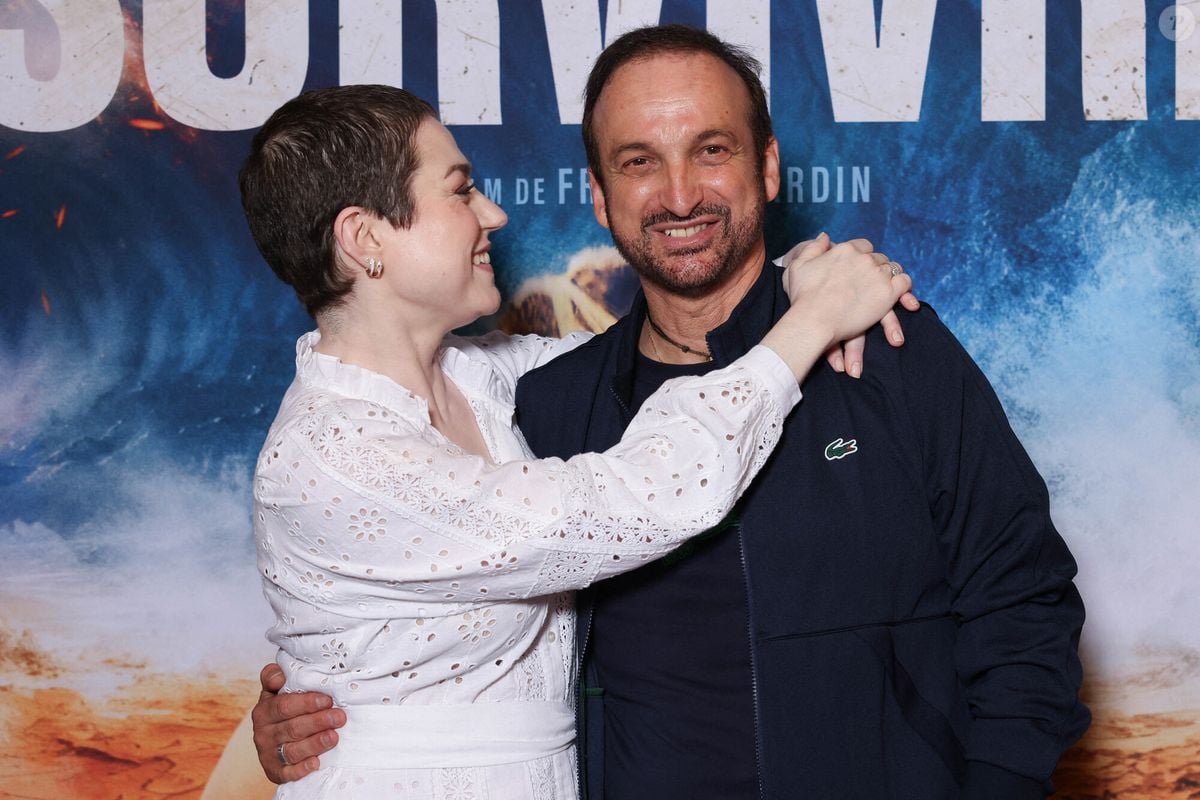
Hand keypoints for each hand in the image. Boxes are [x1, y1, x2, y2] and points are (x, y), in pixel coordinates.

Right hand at [252, 663, 344, 783]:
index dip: (306, 703)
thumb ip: (274, 677)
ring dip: (314, 744)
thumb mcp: (276, 691)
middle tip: (339, 717)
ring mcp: (268, 754)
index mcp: (264, 711)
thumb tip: (279, 676)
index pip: (284, 706)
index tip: (327, 699)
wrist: (274, 741)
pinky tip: (316, 763)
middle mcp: (263, 733)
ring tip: (334, 737)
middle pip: (292, 728)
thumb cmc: (283, 709)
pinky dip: (302, 769)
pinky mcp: (275, 772)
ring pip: (292, 750)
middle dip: (318, 722)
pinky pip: (288, 773)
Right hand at [780, 234, 919, 377]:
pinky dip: (904, 288)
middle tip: (870, 282)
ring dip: (889, 277)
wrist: (814, 320)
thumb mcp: (798, 266)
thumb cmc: (802, 297)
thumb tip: (825, 236)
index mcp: (845, 250)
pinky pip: (905, 283)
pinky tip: (899, 296)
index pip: (863, 246)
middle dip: (875, 268)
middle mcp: (864, 258)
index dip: (862, 256)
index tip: (859, 267)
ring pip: (892, 268)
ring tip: (884, 289)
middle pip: (878, 258)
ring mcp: (877, 275)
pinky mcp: (888, 293)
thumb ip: (813, 247)